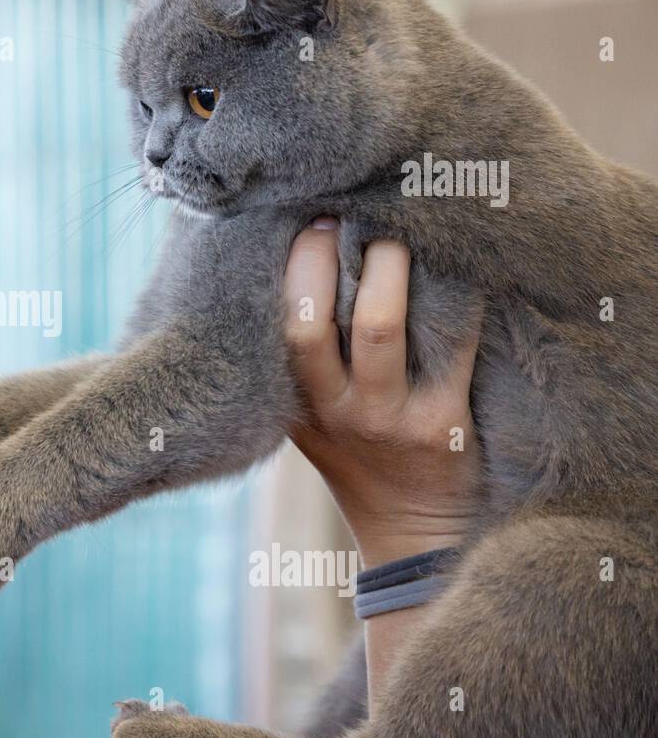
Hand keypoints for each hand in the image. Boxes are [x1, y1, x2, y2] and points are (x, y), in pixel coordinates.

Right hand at [282, 218, 481, 568]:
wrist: (415, 527)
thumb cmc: (359, 455)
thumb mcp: (310, 418)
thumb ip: (301, 362)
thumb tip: (302, 261)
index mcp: (296, 403)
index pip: (277, 328)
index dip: (289, 270)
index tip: (303, 220)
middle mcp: (336, 411)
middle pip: (315, 324)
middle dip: (326, 259)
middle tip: (345, 210)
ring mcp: (390, 419)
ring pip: (381, 328)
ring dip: (390, 267)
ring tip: (400, 227)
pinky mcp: (445, 425)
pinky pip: (451, 346)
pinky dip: (457, 300)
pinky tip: (460, 265)